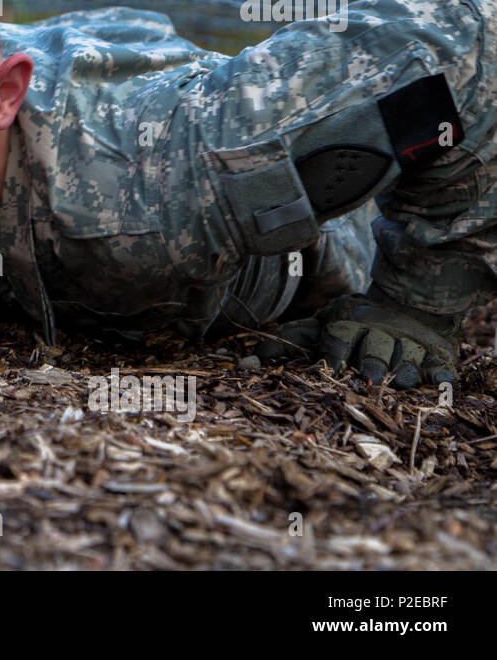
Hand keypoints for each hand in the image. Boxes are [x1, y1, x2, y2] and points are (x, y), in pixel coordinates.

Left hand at [257, 285, 462, 388]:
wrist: (404, 301)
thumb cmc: (350, 323)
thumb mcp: (318, 328)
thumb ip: (284, 345)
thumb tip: (243, 368)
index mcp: (348, 326)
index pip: (340, 337)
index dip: (337, 351)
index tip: (333, 368)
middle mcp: (378, 334)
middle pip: (375, 348)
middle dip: (372, 361)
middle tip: (368, 377)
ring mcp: (408, 344)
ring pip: (406, 358)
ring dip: (403, 370)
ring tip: (399, 383)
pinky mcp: (435, 355)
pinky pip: (440, 366)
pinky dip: (441, 376)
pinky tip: (441, 384)